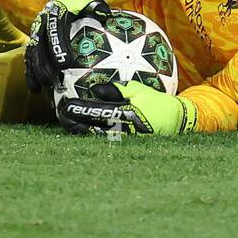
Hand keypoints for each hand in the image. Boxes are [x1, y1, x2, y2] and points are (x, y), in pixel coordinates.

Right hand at [24, 0, 109, 92]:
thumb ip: (97, 6)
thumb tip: (105, 14)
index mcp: (57, 11)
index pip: (56, 30)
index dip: (59, 47)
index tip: (65, 65)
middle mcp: (43, 20)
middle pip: (40, 44)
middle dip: (44, 64)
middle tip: (52, 82)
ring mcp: (38, 29)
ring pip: (33, 51)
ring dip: (34, 70)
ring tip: (39, 88)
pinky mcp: (37, 37)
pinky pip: (31, 54)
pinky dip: (31, 70)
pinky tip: (35, 86)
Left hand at [57, 79, 197, 135]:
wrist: (176, 122)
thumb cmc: (156, 102)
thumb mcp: (138, 90)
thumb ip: (117, 90)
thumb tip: (94, 90)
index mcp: (127, 115)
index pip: (97, 112)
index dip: (80, 109)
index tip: (65, 105)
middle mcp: (124, 131)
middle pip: (92, 129)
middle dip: (74, 123)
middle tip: (61, 116)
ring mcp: (125, 142)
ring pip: (96, 138)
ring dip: (80, 131)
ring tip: (67, 124)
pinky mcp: (126, 147)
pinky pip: (104, 142)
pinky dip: (91, 136)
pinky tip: (81, 131)